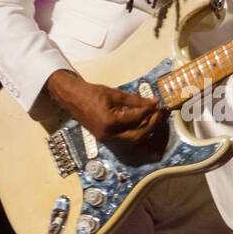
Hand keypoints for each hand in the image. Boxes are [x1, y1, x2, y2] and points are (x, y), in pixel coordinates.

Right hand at [46, 70, 166, 143]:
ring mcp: (107, 139)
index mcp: (110, 122)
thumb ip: (135, 100)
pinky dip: (137, 131)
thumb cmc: (91, 93)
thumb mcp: (115, 94)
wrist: (72, 98)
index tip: (157, 104)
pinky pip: (126, 138)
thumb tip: (153, 103)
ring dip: (146, 130)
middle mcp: (109, 134)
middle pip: (138, 136)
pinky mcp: (107, 139)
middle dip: (152, 125)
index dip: (150, 111)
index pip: (137, 119)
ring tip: (155, 118)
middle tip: (160, 114)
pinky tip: (143, 122)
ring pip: (133, 140)